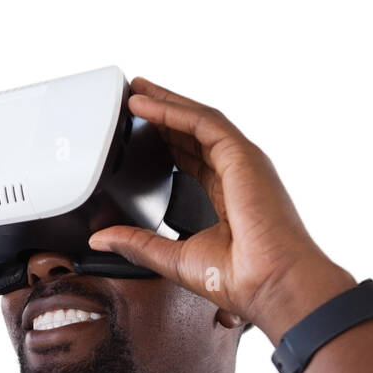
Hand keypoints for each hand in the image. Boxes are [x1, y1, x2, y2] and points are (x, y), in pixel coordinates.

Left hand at [87, 78, 354, 343]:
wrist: (270, 282)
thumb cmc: (240, 278)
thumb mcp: (174, 258)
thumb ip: (138, 244)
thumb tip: (101, 239)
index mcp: (226, 198)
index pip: (191, 160)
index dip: (165, 142)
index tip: (139, 132)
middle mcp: (236, 175)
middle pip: (193, 133)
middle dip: (162, 114)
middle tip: (131, 99)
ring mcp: (242, 162)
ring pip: (197, 120)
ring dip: (164, 103)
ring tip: (134, 89)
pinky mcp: (241, 155)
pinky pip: (202, 122)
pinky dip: (171, 111)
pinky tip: (144, 103)